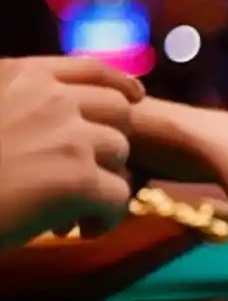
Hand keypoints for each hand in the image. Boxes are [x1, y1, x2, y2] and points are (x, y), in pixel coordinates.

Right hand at [0, 57, 145, 246]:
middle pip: (119, 112)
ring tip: (73, 211)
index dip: (119, 84)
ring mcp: (68, 135)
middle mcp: (49, 98)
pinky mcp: (77, 178)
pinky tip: (78, 230)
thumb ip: (21, 105)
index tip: (135, 98)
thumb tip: (70, 118)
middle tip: (90, 176)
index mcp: (20, 75)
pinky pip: (119, 196)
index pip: (90, 69)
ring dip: (104, 183)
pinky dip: (106, 218)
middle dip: (111, 143)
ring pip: (121, 154)